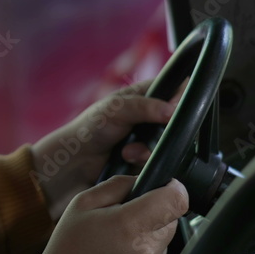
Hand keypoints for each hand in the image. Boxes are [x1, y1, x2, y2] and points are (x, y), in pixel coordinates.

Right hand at [5, 176, 188, 253]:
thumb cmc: (68, 250)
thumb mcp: (82, 203)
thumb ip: (117, 185)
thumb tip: (140, 180)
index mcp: (130, 225)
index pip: (176, 199)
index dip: (172, 188)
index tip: (163, 186)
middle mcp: (148, 250)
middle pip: (170, 219)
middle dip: (153, 213)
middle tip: (123, 220)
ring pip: (163, 239)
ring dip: (147, 235)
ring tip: (116, 243)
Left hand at [30, 80, 179, 219]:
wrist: (73, 164)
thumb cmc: (89, 129)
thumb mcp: (116, 109)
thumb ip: (144, 106)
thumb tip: (172, 110)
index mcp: (146, 95)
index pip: (178, 89)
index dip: (181, 99)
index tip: (172, 111)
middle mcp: (152, 117)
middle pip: (180, 120)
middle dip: (164, 130)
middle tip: (149, 135)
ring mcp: (152, 140)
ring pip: (172, 144)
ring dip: (150, 149)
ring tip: (128, 152)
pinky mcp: (150, 161)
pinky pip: (163, 162)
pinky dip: (146, 162)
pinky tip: (128, 161)